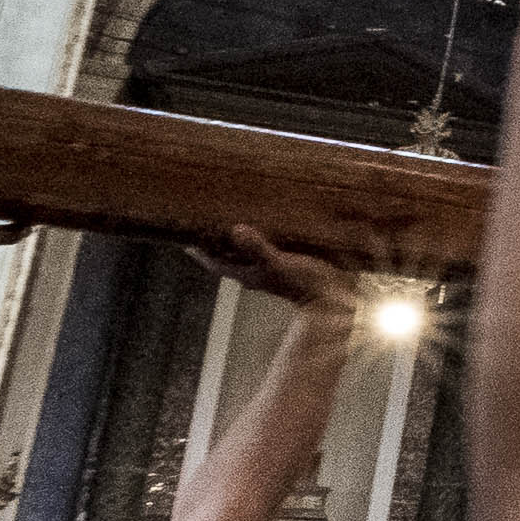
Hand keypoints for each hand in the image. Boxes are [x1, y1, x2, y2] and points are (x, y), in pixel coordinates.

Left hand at [198, 223, 356, 323]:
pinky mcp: (285, 268)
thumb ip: (259, 248)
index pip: (216, 262)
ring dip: (236, 241)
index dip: (200, 251)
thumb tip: (235, 229)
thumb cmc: (306, 284)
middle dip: (215, 242)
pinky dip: (258, 241)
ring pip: (244, 255)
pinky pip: (263, 252)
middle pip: (227, 257)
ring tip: (232, 220)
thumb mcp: (281, 265)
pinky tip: (264, 229)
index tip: (185, 237)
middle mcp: (254, 273)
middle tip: (207, 221)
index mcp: (248, 273)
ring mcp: (269, 272)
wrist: (334, 300)